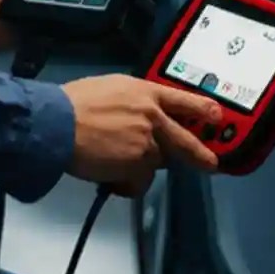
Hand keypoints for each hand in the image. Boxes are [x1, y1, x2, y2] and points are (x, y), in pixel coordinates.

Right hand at [62, 75, 222, 195]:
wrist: (57, 123)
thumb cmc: (73, 104)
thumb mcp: (109, 88)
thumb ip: (132, 101)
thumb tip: (139, 114)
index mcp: (144, 92)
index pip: (181, 98)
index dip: (202, 108)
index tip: (217, 116)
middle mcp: (152, 115)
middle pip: (184, 139)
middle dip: (200, 154)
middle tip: (211, 164)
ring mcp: (147, 142)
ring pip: (156, 163)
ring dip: (140, 168)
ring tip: (113, 166)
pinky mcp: (138, 165)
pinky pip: (140, 182)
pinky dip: (127, 185)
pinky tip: (111, 180)